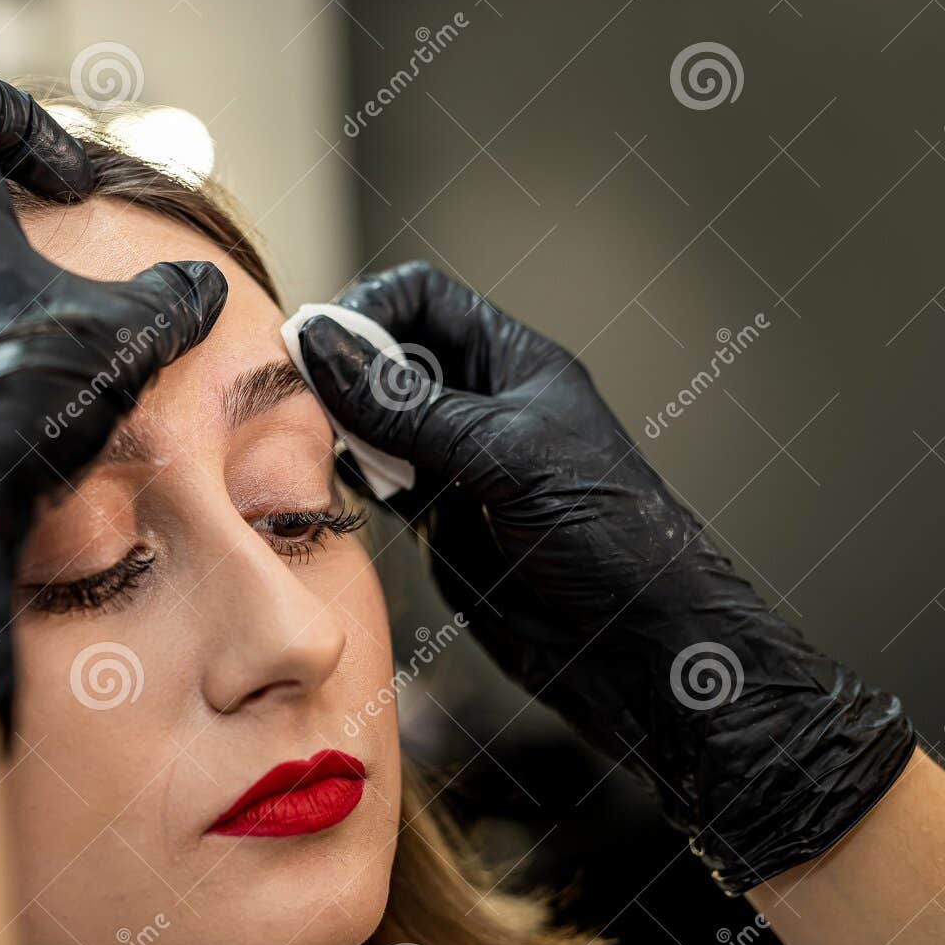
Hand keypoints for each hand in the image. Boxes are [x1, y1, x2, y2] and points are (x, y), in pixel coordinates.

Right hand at [297, 261, 914, 892]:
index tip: (321, 346)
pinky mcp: (437, 521)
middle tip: (306, 405)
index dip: (368, 309)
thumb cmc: (610, 536)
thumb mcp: (503, 454)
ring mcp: (454, 465)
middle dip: (344, 372)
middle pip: (387, 357)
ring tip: (321, 451)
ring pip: (372, 421)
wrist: (637, 644)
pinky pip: (376, 482)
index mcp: (512, 362)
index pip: (422, 300)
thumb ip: (410, 405)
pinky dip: (350, 481)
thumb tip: (327, 347)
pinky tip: (339, 491)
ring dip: (340, 429)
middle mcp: (479, 405)